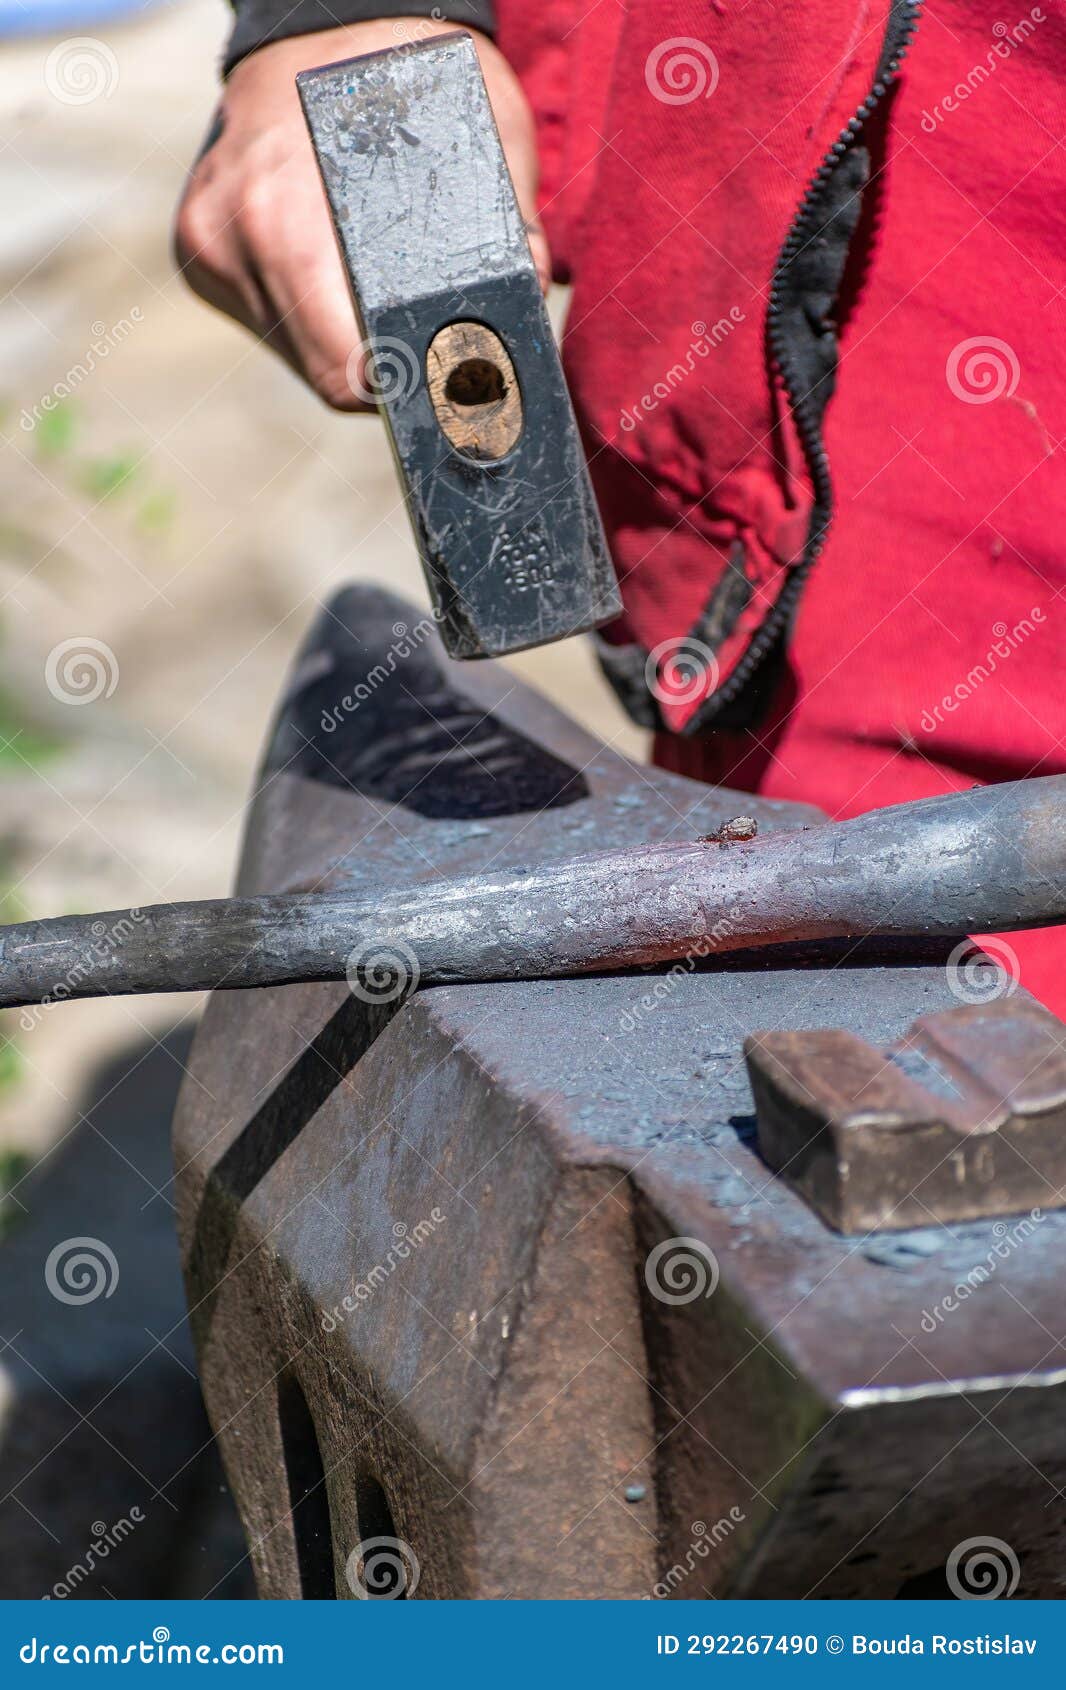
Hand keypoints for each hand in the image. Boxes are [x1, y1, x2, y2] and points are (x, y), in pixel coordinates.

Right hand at [174, 21, 546, 411]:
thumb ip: (511, 234)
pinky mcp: (195, 244)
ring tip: (370, 284)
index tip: (430, 379)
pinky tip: (329, 264)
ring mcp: (205, 240)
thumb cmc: (411, 71)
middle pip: (319, 368)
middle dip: (374, 362)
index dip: (395, 387)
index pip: (340, 370)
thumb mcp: (485, 135)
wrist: (321, 11)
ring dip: (337, 335)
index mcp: (286, 218)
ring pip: (291, 346)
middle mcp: (232, 233)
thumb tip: (522, 326)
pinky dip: (305, 304)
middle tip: (417, 336)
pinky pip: (264, 310)